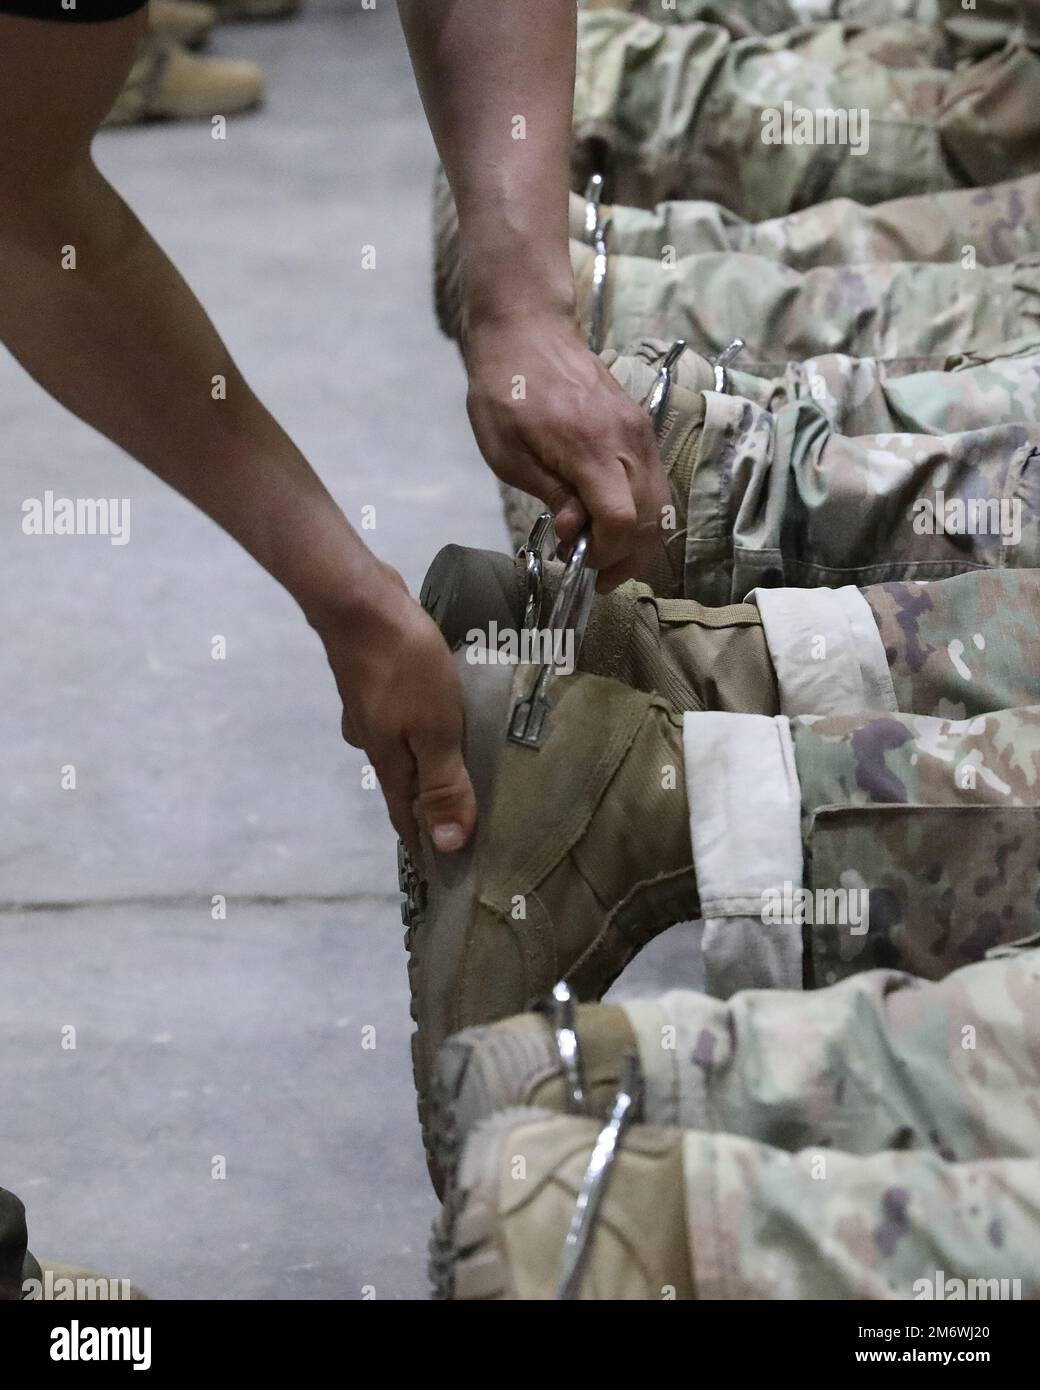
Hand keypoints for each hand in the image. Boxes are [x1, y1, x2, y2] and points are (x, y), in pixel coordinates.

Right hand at [317, 562, 476, 858]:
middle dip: (427, 805)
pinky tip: (433, 712)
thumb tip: (447, 844)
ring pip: (400, 749)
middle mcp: (372, 743)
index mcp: (389, 762)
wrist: (358, 601)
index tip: (441, 875)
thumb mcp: (436, 728)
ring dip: (422, 761)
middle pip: (403, 785)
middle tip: (459, 817)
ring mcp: (368, 712)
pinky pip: (400, 718)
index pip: (408, 818)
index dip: (425, 847)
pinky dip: (417, 727)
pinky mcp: (373, 684)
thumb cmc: (403, 665)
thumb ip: (444, 783)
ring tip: (456, 763)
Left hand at [463, 309, 669, 590]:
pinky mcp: (641, 428)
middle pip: (651, 518)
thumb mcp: (509, 454)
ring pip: (661, 503)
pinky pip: (655, 482)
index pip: (622, 518)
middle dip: (626, 556)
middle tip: (594, 574)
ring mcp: (641, 432)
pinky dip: (641, 512)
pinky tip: (611, 521)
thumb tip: (578, 533)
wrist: (528, 332)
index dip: (606, 551)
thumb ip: (552, 495)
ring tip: (604, 554)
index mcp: (590, 447)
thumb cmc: (505, 392)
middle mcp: (628, 440)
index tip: (578, 560)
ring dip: (638, 539)